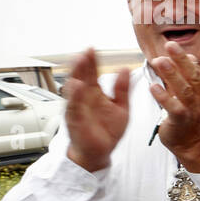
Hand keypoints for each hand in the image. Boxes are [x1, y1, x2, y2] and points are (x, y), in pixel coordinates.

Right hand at [64, 48, 129, 171]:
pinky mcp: (76, 120)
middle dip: (82, 64)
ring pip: (74, 88)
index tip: (92, 48)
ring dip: (76, 75)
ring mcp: (78, 108)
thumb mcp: (121, 107)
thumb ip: (123, 89)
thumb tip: (125, 68)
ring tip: (79, 61)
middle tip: (85, 51)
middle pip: (81, 77)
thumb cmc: (108, 130)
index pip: (91, 73)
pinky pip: (74, 106)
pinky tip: (77, 86)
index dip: (91, 61)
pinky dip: (75, 96)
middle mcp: (84, 98)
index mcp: (95, 93)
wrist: (101, 152)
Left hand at [149, 41, 199, 171]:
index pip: (197, 70)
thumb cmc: (192, 118)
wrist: (193, 144)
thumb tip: (189, 57)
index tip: (172, 45)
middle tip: (169, 47)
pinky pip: (173, 107)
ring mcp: (193, 110)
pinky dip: (163, 96)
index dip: (184, 57)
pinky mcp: (181, 120)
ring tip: (159, 61)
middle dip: (180, 60)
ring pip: (184, 89)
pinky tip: (153, 87)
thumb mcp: (196, 95)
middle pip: (192, 76)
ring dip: (171, 74)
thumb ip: (192, 76)